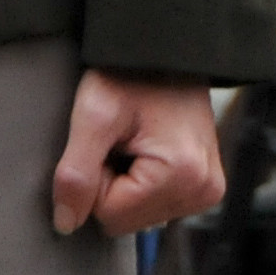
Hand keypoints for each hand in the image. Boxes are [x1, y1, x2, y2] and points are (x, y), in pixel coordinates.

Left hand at [51, 67, 222, 238]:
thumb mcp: (94, 114)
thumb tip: (67, 225)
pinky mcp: (205, 186)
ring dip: (127, 183)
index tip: (108, 141)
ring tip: (134, 140)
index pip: (111, 216)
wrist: (164, 50)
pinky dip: (144, 183)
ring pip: (140, 217)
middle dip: (113, 184)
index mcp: (182, 175)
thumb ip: (76, 173)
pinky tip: (147, 149)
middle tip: (121, 140)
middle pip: (128, 221)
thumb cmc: (129, 73)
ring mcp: (208, 190)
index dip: (96, 179)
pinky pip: (157, 206)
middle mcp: (203, 189)